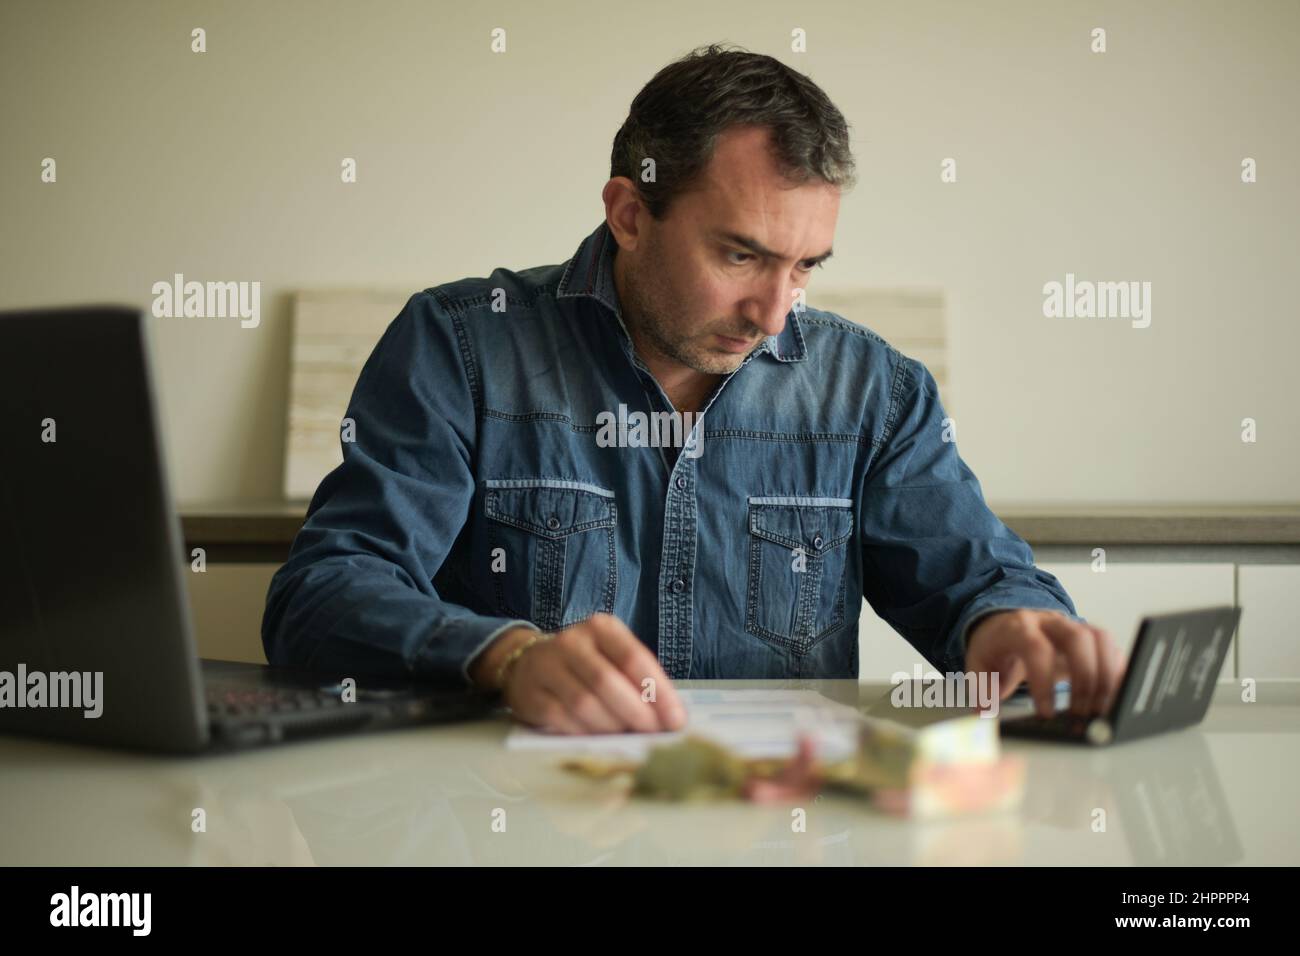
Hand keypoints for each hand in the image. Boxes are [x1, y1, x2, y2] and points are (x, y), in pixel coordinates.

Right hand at [485, 613, 686, 734]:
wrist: (528, 665)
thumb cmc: (585, 665)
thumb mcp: (612, 659)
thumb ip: (639, 681)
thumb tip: (671, 718)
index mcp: (600, 628)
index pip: (634, 657)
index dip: (658, 692)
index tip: (676, 720)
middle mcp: (572, 642)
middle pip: (607, 681)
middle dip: (637, 713)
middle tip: (655, 734)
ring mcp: (547, 667)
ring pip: (584, 703)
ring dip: (612, 726)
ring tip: (629, 737)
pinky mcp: (531, 694)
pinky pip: (563, 719)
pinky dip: (586, 733)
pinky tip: (600, 738)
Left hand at [965, 609, 1125, 717]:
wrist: (1006, 623)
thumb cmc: (996, 645)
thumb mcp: (978, 663)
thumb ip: (981, 686)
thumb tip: (986, 709)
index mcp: (1019, 627)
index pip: (1036, 648)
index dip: (1043, 681)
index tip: (1046, 713)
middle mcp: (1049, 622)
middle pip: (1077, 637)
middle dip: (1085, 677)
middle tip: (1081, 712)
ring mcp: (1073, 625)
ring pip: (1100, 639)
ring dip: (1106, 675)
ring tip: (1100, 708)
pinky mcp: (1089, 637)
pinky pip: (1111, 648)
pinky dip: (1118, 672)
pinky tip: (1116, 696)